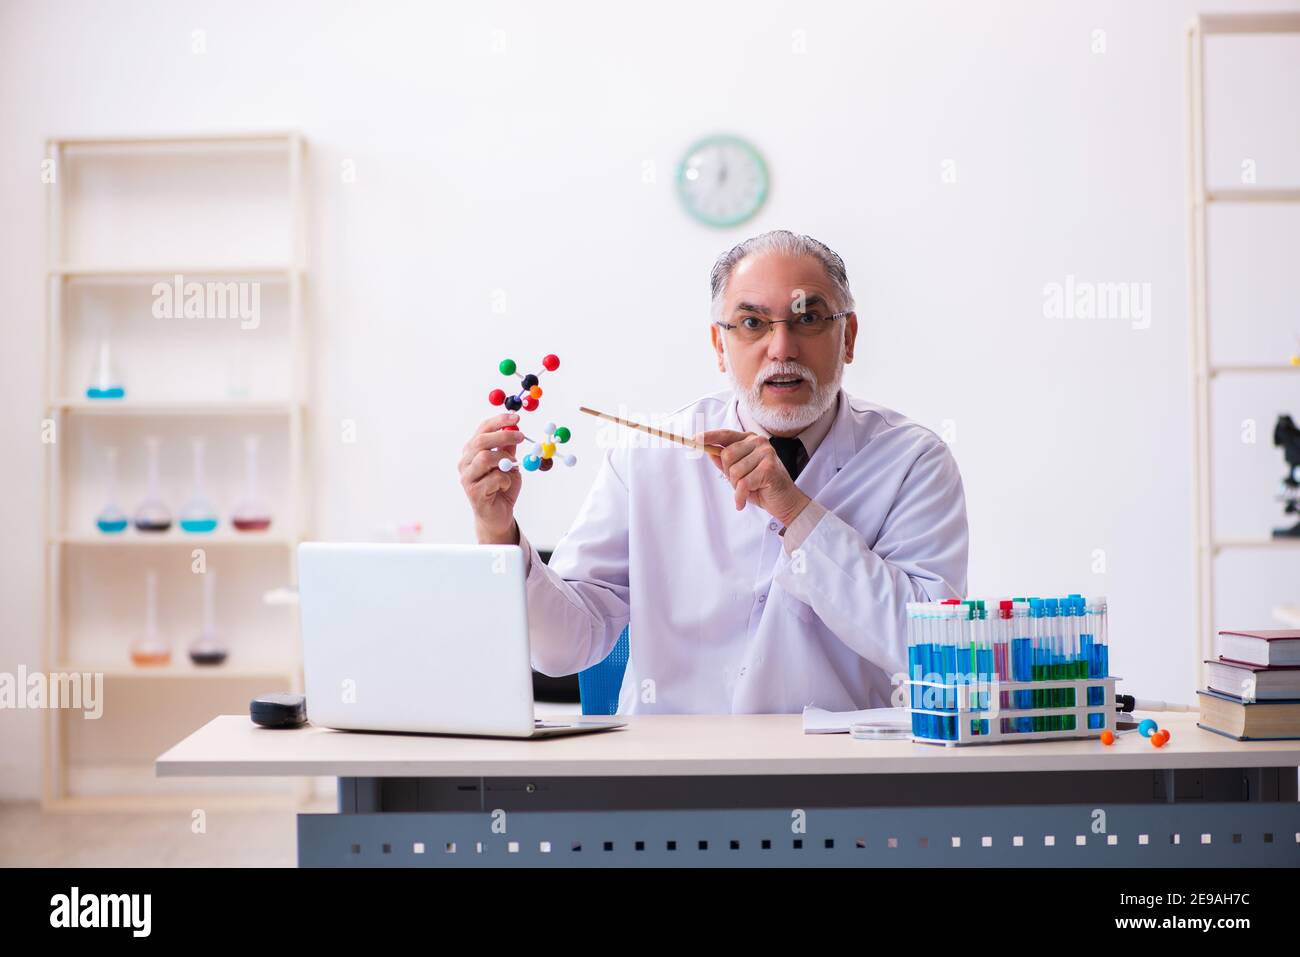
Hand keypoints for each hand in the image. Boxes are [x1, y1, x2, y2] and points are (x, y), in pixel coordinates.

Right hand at [459, 412, 525, 543]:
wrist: (498, 515)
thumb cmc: (502, 488)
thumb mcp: (510, 464)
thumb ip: (509, 448)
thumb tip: (514, 427)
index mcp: (472, 451)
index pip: (482, 429)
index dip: (499, 421)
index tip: (516, 417)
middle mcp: (466, 462)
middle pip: (480, 441)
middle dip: (503, 436)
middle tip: (521, 436)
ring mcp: (467, 477)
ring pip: (485, 458)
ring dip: (504, 461)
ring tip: (511, 469)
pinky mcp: (473, 492)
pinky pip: (494, 478)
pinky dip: (505, 481)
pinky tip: (504, 487)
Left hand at [695, 429, 810, 527]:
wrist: (785, 502)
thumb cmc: (762, 487)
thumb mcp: (740, 474)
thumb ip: (726, 463)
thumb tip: (709, 452)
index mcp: (751, 440)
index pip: (726, 435)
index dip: (710, 437)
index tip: (695, 440)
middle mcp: (759, 442)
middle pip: (727, 455)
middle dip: (729, 474)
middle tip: (741, 484)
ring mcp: (766, 453)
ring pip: (734, 471)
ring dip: (736, 486)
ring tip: (749, 490)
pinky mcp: (768, 468)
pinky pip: (743, 484)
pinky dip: (740, 497)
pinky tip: (743, 502)